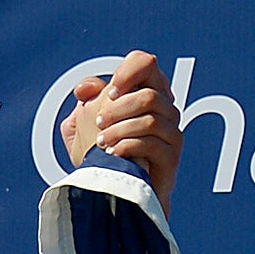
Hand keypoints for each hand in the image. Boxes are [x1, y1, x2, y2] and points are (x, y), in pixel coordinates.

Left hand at [62, 50, 181, 209]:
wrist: (118, 191)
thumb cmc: (106, 153)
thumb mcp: (89, 124)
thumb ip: (88, 101)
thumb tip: (83, 89)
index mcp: (146, 91)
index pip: (146, 63)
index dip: (127, 72)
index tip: (107, 93)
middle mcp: (164, 108)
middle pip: (148, 94)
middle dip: (117, 109)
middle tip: (98, 124)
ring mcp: (171, 131)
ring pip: (150, 119)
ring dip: (119, 130)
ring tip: (101, 143)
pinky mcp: (171, 155)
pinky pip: (152, 143)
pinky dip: (128, 146)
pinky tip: (113, 153)